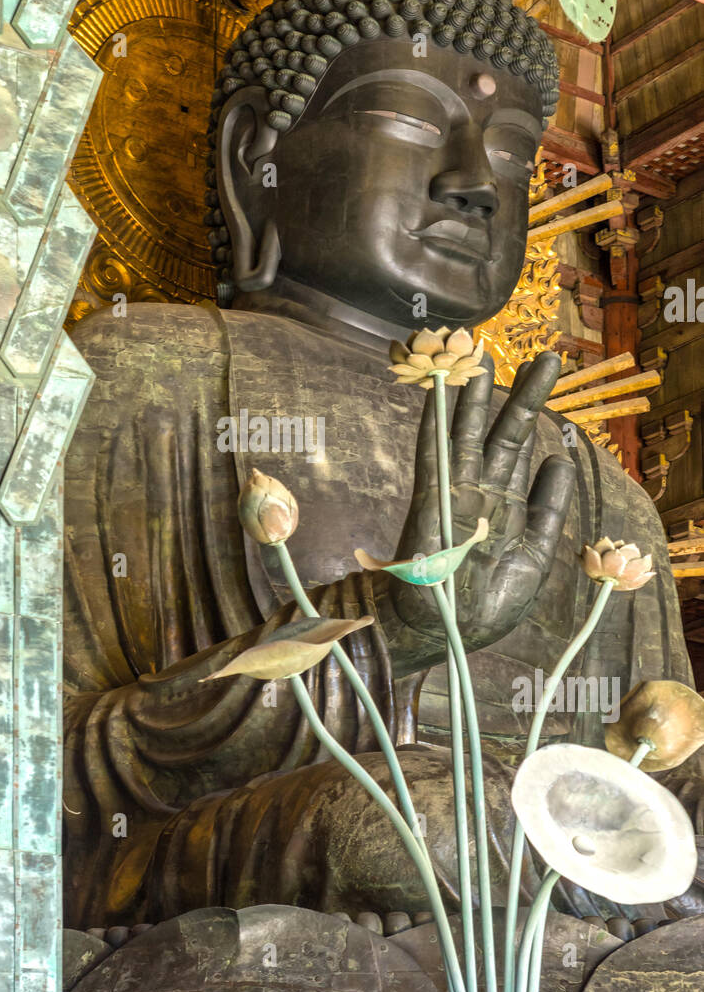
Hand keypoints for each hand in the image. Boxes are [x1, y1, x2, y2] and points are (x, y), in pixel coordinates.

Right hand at [387, 350, 574, 668]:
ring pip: (467, 435)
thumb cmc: (485, 605)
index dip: (532, 416)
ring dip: (475, 396)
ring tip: (483, 356)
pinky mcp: (431, 503)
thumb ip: (548, 511)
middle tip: (544, 356)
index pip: (519, 450)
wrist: (441, 635)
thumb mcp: (533, 558)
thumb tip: (560, 459)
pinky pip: (433, 456)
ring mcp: (454, 495)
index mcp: (505, 505)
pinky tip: (439, 392)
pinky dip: (436, 423)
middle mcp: (480, 492)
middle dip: (519, 395)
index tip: (546, 377)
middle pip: (500, 433)